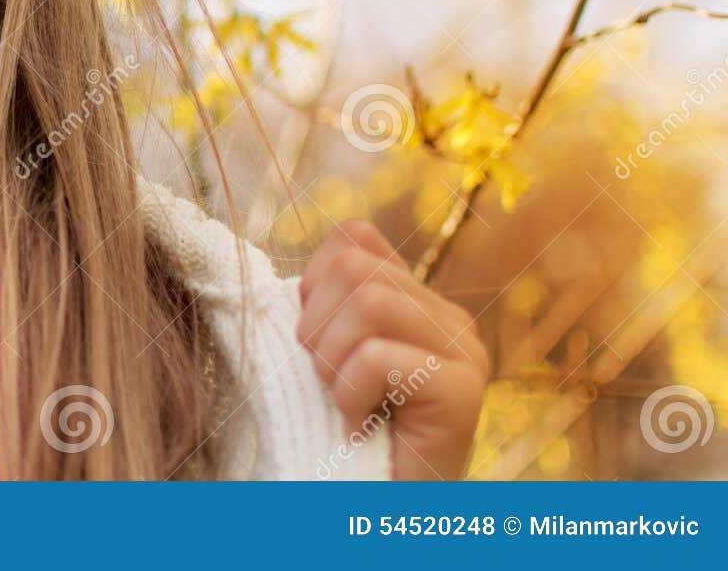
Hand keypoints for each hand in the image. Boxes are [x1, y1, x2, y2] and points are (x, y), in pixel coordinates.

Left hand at [297, 219, 488, 479]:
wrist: (377, 510)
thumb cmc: (341, 435)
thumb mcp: (325, 356)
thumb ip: (323, 308)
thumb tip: (282, 277)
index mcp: (416, 299)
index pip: (355, 237)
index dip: (314, 282)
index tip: (316, 343)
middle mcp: (449, 317)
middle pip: (355, 265)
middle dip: (316, 325)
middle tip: (327, 382)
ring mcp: (465, 351)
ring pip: (369, 301)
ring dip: (332, 360)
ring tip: (345, 403)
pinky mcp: (465, 390)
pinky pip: (378, 357)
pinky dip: (350, 395)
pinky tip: (360, 428)